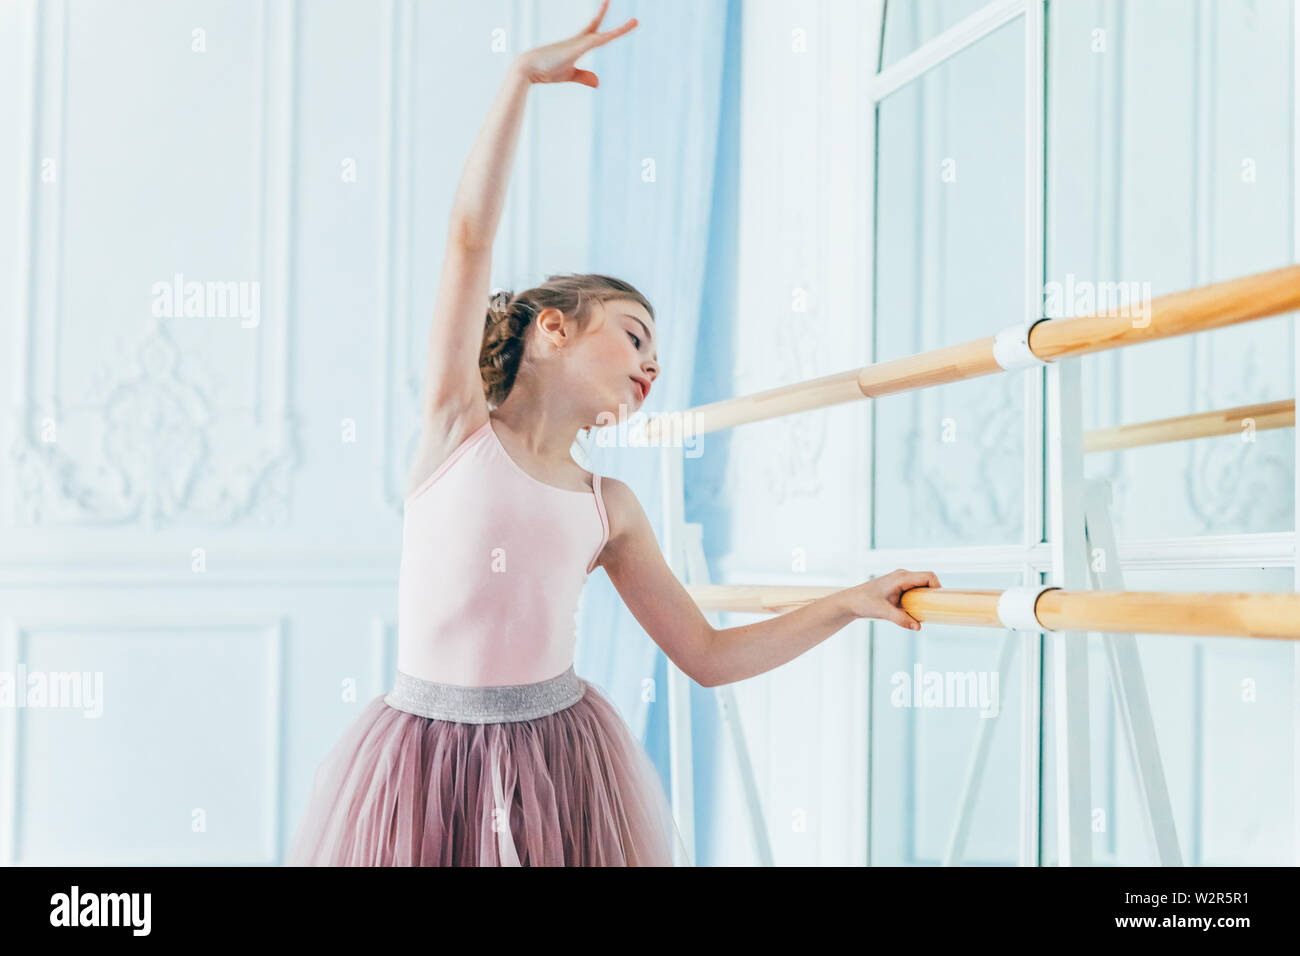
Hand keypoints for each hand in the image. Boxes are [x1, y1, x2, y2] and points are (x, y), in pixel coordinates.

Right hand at [514, 0, 637, 86]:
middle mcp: (580, 41)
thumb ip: (584, 77)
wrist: (527, 68)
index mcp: (578, 45)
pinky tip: (613, 35)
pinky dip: (605, 38)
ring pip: (603, 36)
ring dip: (620, 31)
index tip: (621, 22)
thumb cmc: (546, 70)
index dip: (610, 30)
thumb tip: (598, 82)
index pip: (598, 34)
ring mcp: (578, 44)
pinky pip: (595, 42)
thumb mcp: (569, 74)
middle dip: (618, 27)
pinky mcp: (575, 49)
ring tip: (635, 24)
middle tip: (636, 21)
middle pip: (602, 29)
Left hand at [843, 569, 941, 630]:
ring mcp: (900, 580)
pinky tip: (917, 611)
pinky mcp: (898, 587)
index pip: (928, 576)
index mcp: (901, 577)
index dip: (938, 587)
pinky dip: (919, 598)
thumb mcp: (883, 612)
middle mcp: (902, 576)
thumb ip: (901, 619)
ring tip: (926, 611)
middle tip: (935, 610)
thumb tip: (918, 627)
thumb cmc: (864, 603)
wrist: (850, 602)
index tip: (940, 602)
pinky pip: (915, 589)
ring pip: (922, 585)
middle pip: (927, 580)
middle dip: (933, 594)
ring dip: (926, 597)